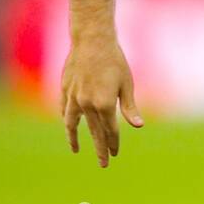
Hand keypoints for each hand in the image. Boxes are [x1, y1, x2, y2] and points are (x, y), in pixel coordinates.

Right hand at [61, 38, 143, 167]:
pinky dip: (67, 119)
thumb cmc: (115, 60)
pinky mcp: (65, 89)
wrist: (92, 40)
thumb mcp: (127, 84)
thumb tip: (138, 126)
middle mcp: (87, 104)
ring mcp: (74, 97)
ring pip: (73, 124)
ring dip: (75, 139)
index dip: (114, 143)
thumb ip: (129, 108)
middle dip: (100, 148)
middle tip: (104, 164)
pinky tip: (69, 125)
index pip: (111, 131)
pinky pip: (65, 109)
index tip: (115, 154)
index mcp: (105, 104)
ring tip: (77, 150)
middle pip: (94, 132)